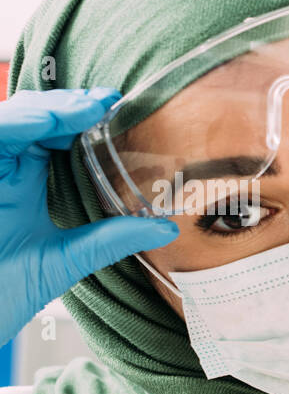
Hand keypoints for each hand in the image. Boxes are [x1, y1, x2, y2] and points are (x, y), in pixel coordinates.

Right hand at [0, 87, 177, 347]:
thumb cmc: (2, 291)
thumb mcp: (65, 260)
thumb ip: (110, 240)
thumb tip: (168, 228)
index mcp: (21, 181)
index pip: (51, 134)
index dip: (81, 117)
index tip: (118, 109)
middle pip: (30, 117)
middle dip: (67, 105)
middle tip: (107, 102)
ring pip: (6, 119)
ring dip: (44, 109)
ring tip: (85, 109)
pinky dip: (13, 125)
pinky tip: (42, 124)